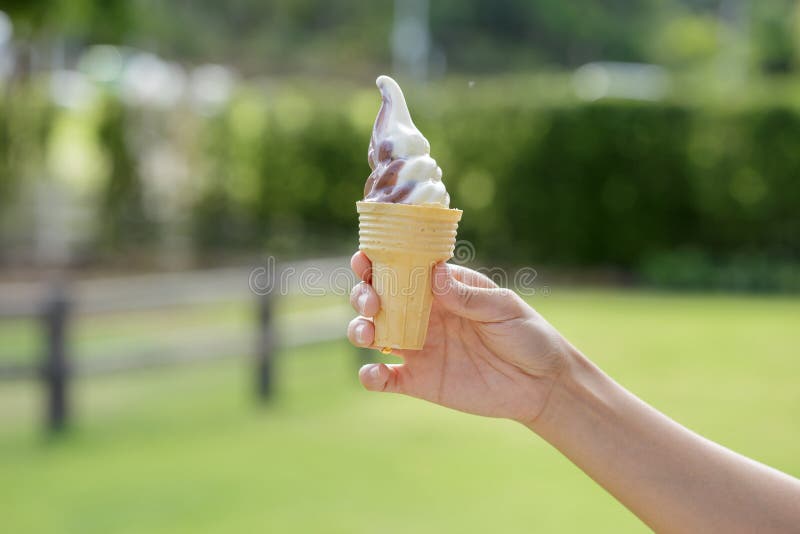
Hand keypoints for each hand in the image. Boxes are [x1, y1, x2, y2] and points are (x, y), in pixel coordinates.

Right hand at [347, 251, 572, 424]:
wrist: (542, 384)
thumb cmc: (527, 335)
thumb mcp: (502, 308)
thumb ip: (467, 296)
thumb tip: (434, 273)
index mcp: (441, 288)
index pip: (402, 268)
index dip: (377, 262)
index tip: (364, 260)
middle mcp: (423, 314)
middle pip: (378, 299)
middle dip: (363, 295)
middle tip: (373, 303)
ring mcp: (418, 348)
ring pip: (373, 334)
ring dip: (360, 330)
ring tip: (367, 334)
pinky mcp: (419, 381)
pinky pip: (385, 378)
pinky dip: (371, 376)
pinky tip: (374, 374)